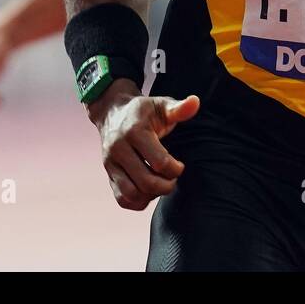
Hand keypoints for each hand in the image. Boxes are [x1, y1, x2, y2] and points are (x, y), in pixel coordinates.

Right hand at [88, 80, 199, 210]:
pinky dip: (138, 201)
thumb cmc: (143, 111)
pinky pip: (121, 199)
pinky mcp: (108, 175)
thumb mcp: (161, 104)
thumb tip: (196, 102)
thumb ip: (179, 108)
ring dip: (152, 195)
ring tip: (161, 184)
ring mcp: (110, 164)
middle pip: (146, 182)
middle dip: (166, 186)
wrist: (112, 113)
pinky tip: (149, 191)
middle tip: (173, 179)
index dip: (175, 169)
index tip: (180, 165)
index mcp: (135, 132)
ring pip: (131, 194)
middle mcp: (119, 150)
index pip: (159, 162)